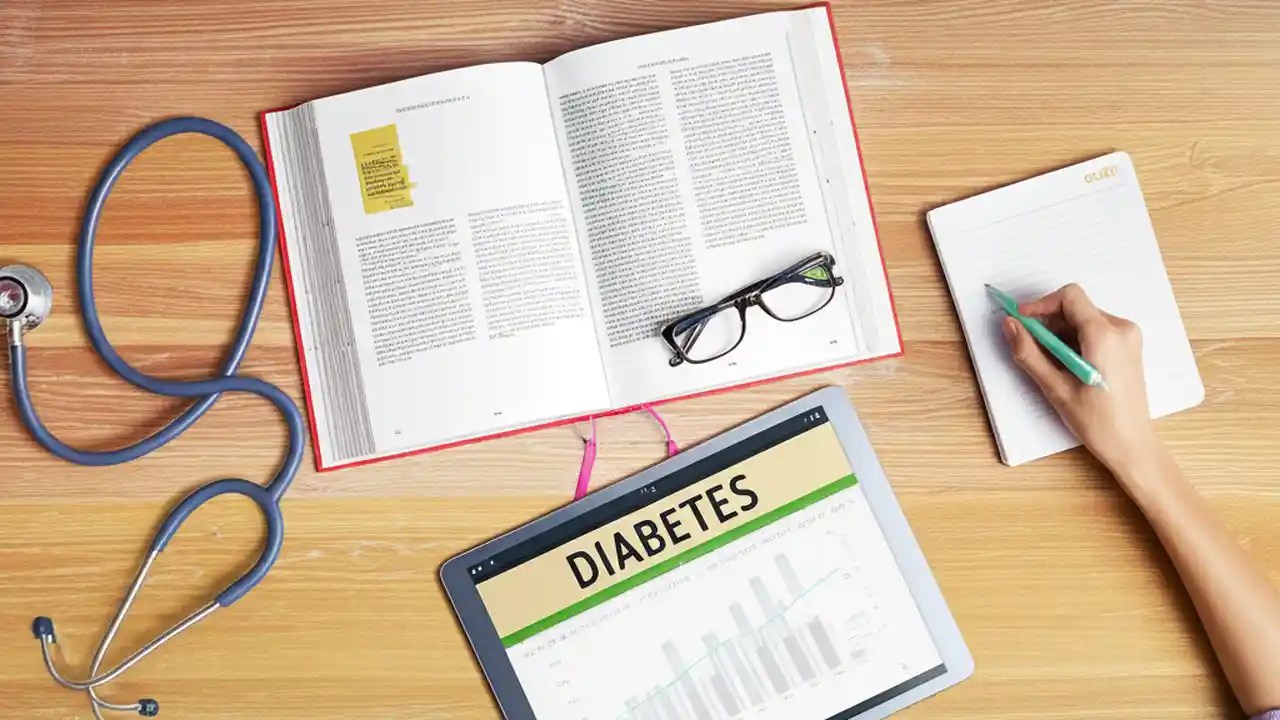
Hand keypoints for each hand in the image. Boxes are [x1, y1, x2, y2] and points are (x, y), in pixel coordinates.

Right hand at [1001, 283, 1160, 474]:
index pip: (1069, 297)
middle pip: (1075, 307)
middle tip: (1029, 346)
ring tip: (1050, 364)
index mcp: (1105, 336)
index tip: (1020, 320)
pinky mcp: (1127, 346)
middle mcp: (1121, 329)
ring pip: (1083, 318)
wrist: (1131, 444)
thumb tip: (1010, 326)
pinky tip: (1066, 366)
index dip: (1040, 304)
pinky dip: (1074, 340)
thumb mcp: (1055, 388)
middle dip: (1048, 322)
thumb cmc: (1098, 422)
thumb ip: (1029, 352)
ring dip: (1060, 333)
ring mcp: (1128, 337)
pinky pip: (1094, 330)